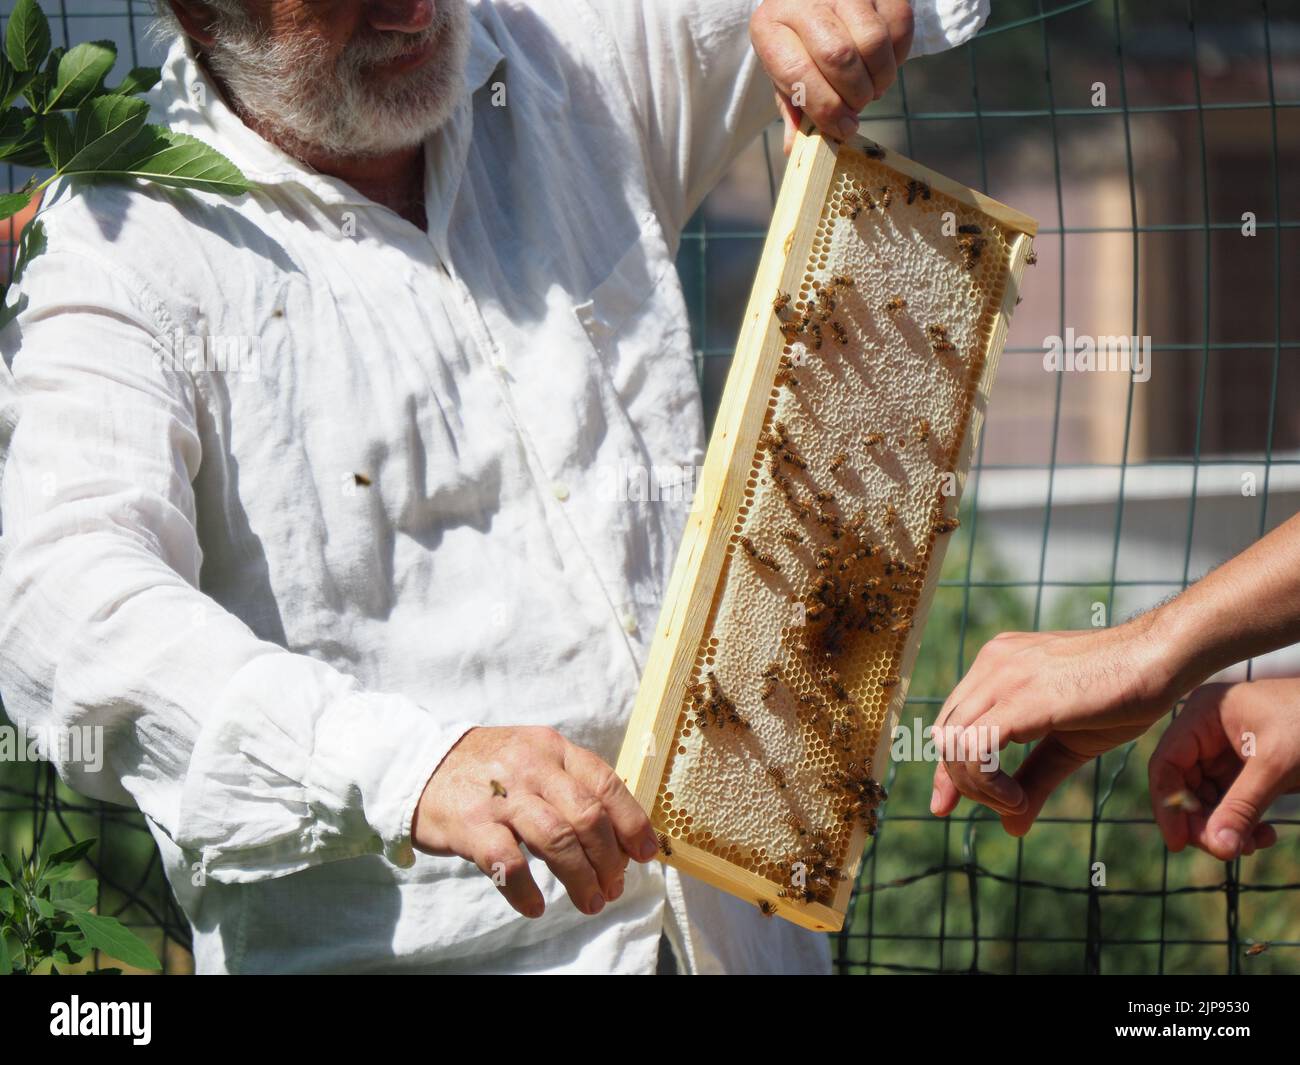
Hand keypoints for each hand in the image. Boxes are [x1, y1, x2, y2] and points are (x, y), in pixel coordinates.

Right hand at [411, 726, 659, 918]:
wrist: (417, 765)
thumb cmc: (487, 771)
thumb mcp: (532, 759)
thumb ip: (570, 787)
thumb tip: (616, 838)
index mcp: (553, 749)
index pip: (606, 783)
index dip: (633, 821)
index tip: (646, 854)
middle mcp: (531, 766)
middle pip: (587, 816)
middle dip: (609, 859)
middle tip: (613, 887)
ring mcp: (500, 796)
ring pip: (557, 839)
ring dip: (580, 877)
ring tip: (590, 901)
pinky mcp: (470, 825)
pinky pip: (509, 863)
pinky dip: (527, 890)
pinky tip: (535, 906)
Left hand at [751, 0, 914, 153]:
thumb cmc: (798, 43)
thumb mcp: (785, 72)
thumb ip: (794, 109)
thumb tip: (797, 150)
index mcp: (770, 28)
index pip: (797, 73)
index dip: (825, 108)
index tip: (844, 128)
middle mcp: (803, 1)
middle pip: (838, 57)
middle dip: (855, 95)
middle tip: (857, 106)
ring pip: (873, 42)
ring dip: (880, 79)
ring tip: (871, 88)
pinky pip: (899, 26)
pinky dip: (897, 56)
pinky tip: (883, 63)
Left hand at [930, 614, 1180, 833]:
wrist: (1160, 658)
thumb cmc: (1121, 696)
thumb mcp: (1066, 745)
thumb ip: (1034, 780)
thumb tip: (1010, 827)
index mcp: (996, 665)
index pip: (951, 720)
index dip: (947, 767)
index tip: (944, 805)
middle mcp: (991, 664)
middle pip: (945, 733)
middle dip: (957, 780)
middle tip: (999, 808)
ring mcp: (1002, 674)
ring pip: (954, 741)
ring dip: (975, 786)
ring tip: (1014, 802)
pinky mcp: (1021, 696)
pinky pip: (976, 746)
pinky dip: (985, 781)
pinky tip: (1015, 798)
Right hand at [1149, 678, 1299, 859]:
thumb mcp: (1276, 765)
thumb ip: (1242, 806)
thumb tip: (1217, 848)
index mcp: (1201, 716)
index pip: (1166, 764)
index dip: (1168, 805)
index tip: (1180, 843)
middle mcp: (1206, 732)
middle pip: (1185, 786)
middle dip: (1204, 822)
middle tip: (1224, 850)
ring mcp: (1225, 750)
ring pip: (1208, 798)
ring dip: (1225, 826)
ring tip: (1252, 846)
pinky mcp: (1246, 767)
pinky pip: (1232, 801)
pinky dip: (1243, 822)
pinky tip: (1264, 835)